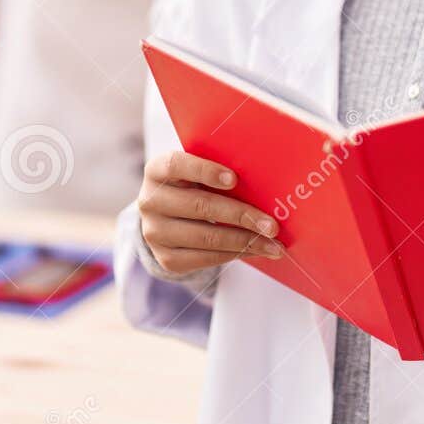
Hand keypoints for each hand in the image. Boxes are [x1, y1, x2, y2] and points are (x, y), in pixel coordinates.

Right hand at [137, 150, 283, 274]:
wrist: (167, 219)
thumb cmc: (193, 186)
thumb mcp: (196, 172)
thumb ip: (218, 171)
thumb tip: (264, 182)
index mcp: (156, 170)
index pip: (176, 165)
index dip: (205, 171)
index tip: (234, 179)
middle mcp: (150, 201)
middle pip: (200, 206)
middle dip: (241, 215)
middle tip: (272, 225)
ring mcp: (155, 232)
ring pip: (206, 237)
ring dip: (245, 241)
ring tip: (273, 245)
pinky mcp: (166, 258)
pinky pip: (205, 259)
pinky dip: (235, 254)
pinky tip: (255, 251)